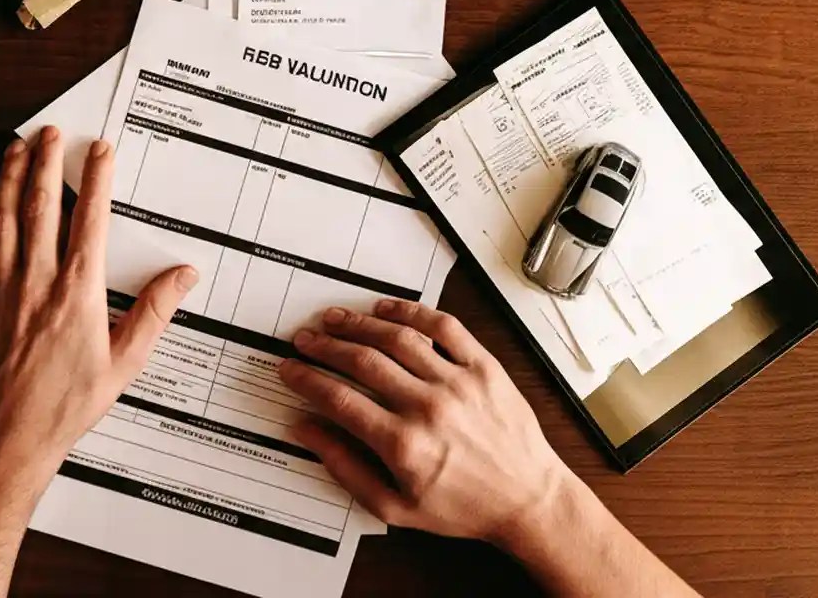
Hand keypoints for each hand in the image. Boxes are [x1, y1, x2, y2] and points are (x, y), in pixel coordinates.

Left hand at [0, 125, 197, 475]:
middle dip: (46, 162)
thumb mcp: (125, 363)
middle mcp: (37, 282)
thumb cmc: (66, 405)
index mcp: (78, 293)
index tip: (100, 152)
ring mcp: (1, 289)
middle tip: (52, 133)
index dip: (95, 179)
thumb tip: (182, 277)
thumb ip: (154, 313)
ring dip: (8, 176)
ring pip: (2, 218)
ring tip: (17, 146)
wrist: (11, 435)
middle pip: (40, 206)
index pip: (90, 220)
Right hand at [278, 300, 562, 542]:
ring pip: (398, 338)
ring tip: (336, 319)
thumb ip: (345, 467)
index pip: (338, 399)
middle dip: (325, 346)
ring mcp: (459, 383)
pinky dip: (412, 311)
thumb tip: (307, 431)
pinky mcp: (484, 368)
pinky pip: (445, 327)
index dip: (306, 379)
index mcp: (404, 445)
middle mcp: (430, 408)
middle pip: (362, 361)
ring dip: (359, 324)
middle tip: (306, 340)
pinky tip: (387, 309)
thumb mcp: (393, 506)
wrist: (527, 500)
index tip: (290, 369)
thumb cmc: (464, 507)